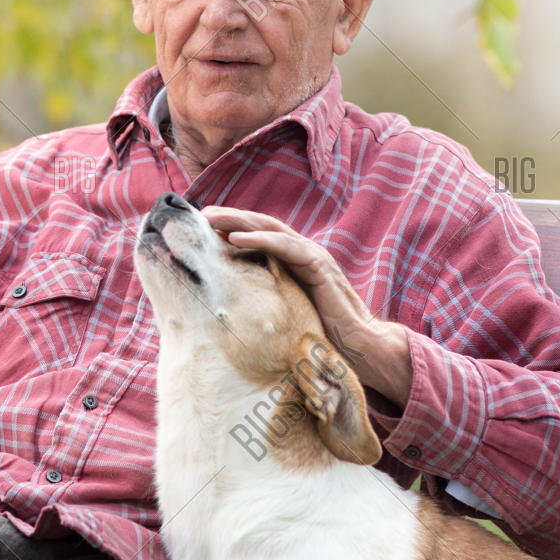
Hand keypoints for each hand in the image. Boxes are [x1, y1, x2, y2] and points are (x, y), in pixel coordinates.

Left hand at [201, 206, 412, 403]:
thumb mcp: (283, 310)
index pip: (259, 236)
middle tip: (199, 214)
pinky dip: (260, 239)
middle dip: (230, 217)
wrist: (361, 346)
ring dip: (238, 221)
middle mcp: (302, 253)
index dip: (232, 228)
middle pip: (261, 226)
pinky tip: (234, 238)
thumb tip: (228, 303)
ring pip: (271, 229)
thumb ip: (264, 297)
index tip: (201, 228)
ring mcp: (312, 256)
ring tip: (210, 218)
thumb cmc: (322, 334)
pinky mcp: (319, 266)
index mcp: (292, 262)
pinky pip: (286, 247)